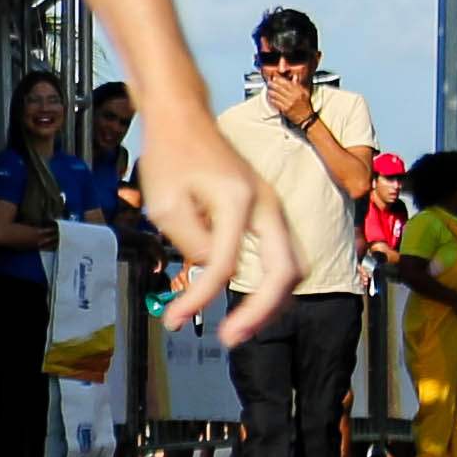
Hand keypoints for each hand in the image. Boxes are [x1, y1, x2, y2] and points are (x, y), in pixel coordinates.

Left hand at [129, 94, 294, 341]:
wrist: (184, 118)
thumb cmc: (171, 155)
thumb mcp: (164, 203)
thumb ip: (190, 242)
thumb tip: (212, 271)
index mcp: (239, 200)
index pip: (223, 264)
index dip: (198, 298)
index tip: (174, 320)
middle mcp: (266, 204)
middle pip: (286, 270)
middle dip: (262, 311)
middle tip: (232, 338)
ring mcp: (272, 207)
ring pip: (291, 266)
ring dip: (271, 301)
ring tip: (241, 327)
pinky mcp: (267, 212)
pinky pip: (280, 256)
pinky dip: (267, 283)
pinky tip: (244, 301)